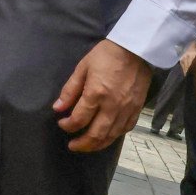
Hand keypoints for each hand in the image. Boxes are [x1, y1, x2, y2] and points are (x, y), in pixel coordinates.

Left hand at [53, 38, 151, 152]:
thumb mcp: (83, 67)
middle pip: (95, 134)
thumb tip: (58, 108)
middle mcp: (112, 106)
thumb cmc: (107, 55)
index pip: (79, 119)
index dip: (67, 125)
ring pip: (111, 136)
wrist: (136, 48)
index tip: (62, 123)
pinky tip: (106, 136)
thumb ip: (70, 90)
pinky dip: (114, 136)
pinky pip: (125, 129)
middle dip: (81, 144)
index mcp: (96, 94)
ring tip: (86, 146)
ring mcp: (126, 109)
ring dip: (97, 145)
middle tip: (72, 145)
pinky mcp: (137, 109)